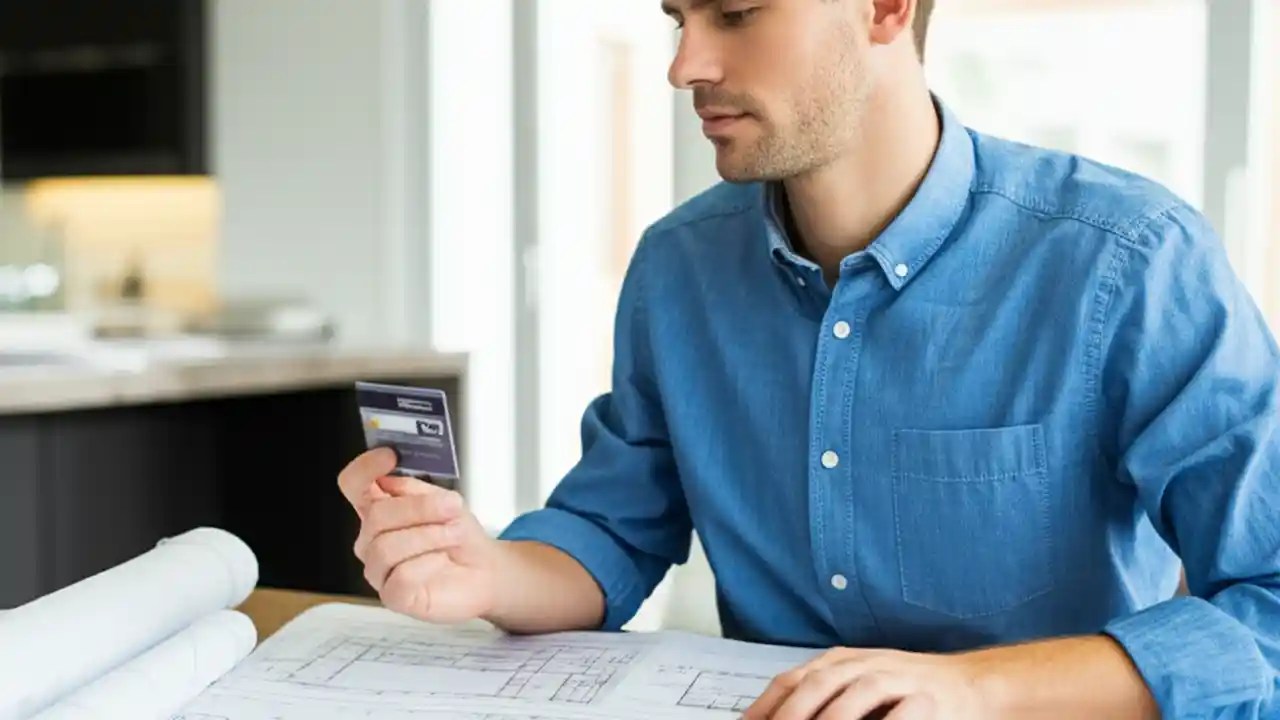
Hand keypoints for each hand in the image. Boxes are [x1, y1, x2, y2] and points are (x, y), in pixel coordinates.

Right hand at [338, 448, 500, 622]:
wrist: (485, 571)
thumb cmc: (460, 538)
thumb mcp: (443, 502)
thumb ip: (414, 489)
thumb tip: (389, 477)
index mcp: (380, 510)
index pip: (354, 485)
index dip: (365, 468)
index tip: (389, 456)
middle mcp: (373, 539)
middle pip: (376, 515)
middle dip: (419, 508)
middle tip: (451, 507)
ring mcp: (380, 569)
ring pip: (386, 546)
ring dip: (428, 535)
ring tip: (453, 533)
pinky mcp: (393, 596)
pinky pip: (400, 577)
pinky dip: (428, 564)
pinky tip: (441, 561)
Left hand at [743, 647, 993, 719]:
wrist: (970, 684)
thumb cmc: (907, 689)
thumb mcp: (858, 685)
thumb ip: (822, 699)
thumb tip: (777, 719)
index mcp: (841, 662)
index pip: (793, 680)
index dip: (766, 705)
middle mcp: (864, 665)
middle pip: (817, 684)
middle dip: (792, 714)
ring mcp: (896, 678)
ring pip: (855, 694)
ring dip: (832, 719)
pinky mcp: (926, 697)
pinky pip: (900, 712)